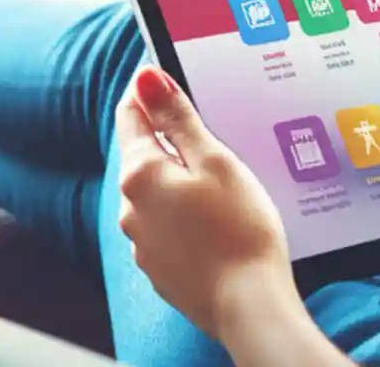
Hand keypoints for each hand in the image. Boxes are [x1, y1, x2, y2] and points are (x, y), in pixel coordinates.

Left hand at [114, 66, 299, 338]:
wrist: (248, 302)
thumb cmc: (239, 228)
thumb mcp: (216, 161)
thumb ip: (179, 120)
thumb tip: (146, 78)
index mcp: (141, 174)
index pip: (132, 117)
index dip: (148, 93)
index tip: (163, 77)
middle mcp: (131, 208)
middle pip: (145, 156)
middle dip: (173, 141)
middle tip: (214, 132)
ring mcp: (143, 242)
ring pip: (158, 194)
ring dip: (182, 181)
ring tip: (226, 182)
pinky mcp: (161, 267)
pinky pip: (169, 226)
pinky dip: (188, 214)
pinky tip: (220, 219)